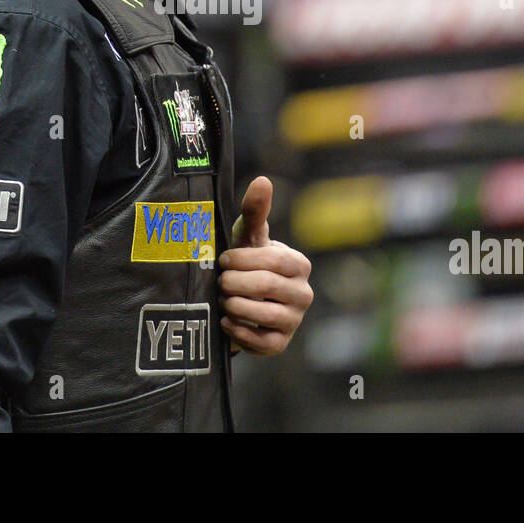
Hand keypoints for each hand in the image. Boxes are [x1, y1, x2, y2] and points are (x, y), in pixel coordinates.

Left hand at [217, 176, 313, 355]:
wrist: (238, 299)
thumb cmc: (245, 261)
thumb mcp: (248, 237)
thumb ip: (255, 211)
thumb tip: (262, 180)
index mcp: (299, 265)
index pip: (273, 260)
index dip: (242, 259)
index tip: (223, 259)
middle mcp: (303, 294)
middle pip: (266, 286)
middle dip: (235, 283)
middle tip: (220, 281)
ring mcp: (294, 320)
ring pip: (264, 314)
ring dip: (235, 306)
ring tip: (222, 300)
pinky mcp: (280, 344)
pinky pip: (261, 342)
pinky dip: (238, 331)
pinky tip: (225, 321)